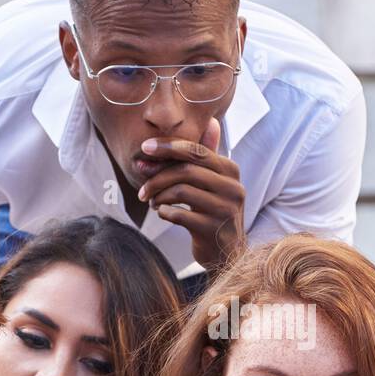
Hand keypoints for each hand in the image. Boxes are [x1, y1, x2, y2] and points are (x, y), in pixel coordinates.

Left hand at [136, 117, 245, 270]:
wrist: (227, 253)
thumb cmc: (214, 212)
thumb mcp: (216, 182)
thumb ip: (209, 155)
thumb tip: (212, 122)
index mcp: (231, 170)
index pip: (197, 151)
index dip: (168, 147)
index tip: (145, 148)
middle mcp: (233, 188)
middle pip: (186, 170)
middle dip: (158, 176)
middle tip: (142, 187)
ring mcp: (225, 209)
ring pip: (181, 191)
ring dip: (159, 196)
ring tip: (152, 202)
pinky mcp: (214, 229)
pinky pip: (180, 214)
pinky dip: (165, 212)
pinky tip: (162, 214)